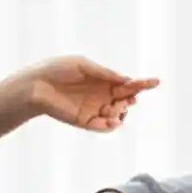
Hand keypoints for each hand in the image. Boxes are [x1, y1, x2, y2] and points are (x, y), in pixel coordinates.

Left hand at [25, 55, 158, 131]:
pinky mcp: (85, 122)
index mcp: (104, 81)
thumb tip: (126, 80)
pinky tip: (112, 120)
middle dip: (131, 99)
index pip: (128, 84)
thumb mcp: (84, 65)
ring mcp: (95, 110)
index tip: (155, 81)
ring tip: (113, 108)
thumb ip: (105, 73)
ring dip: (121, 112)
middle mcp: (102, 96)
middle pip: (127, 100)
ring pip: (118, 115)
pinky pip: (104, 127)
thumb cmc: (57, 69)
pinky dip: (111, 125)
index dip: (142, 83)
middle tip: (127, 97)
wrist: (36, 85)